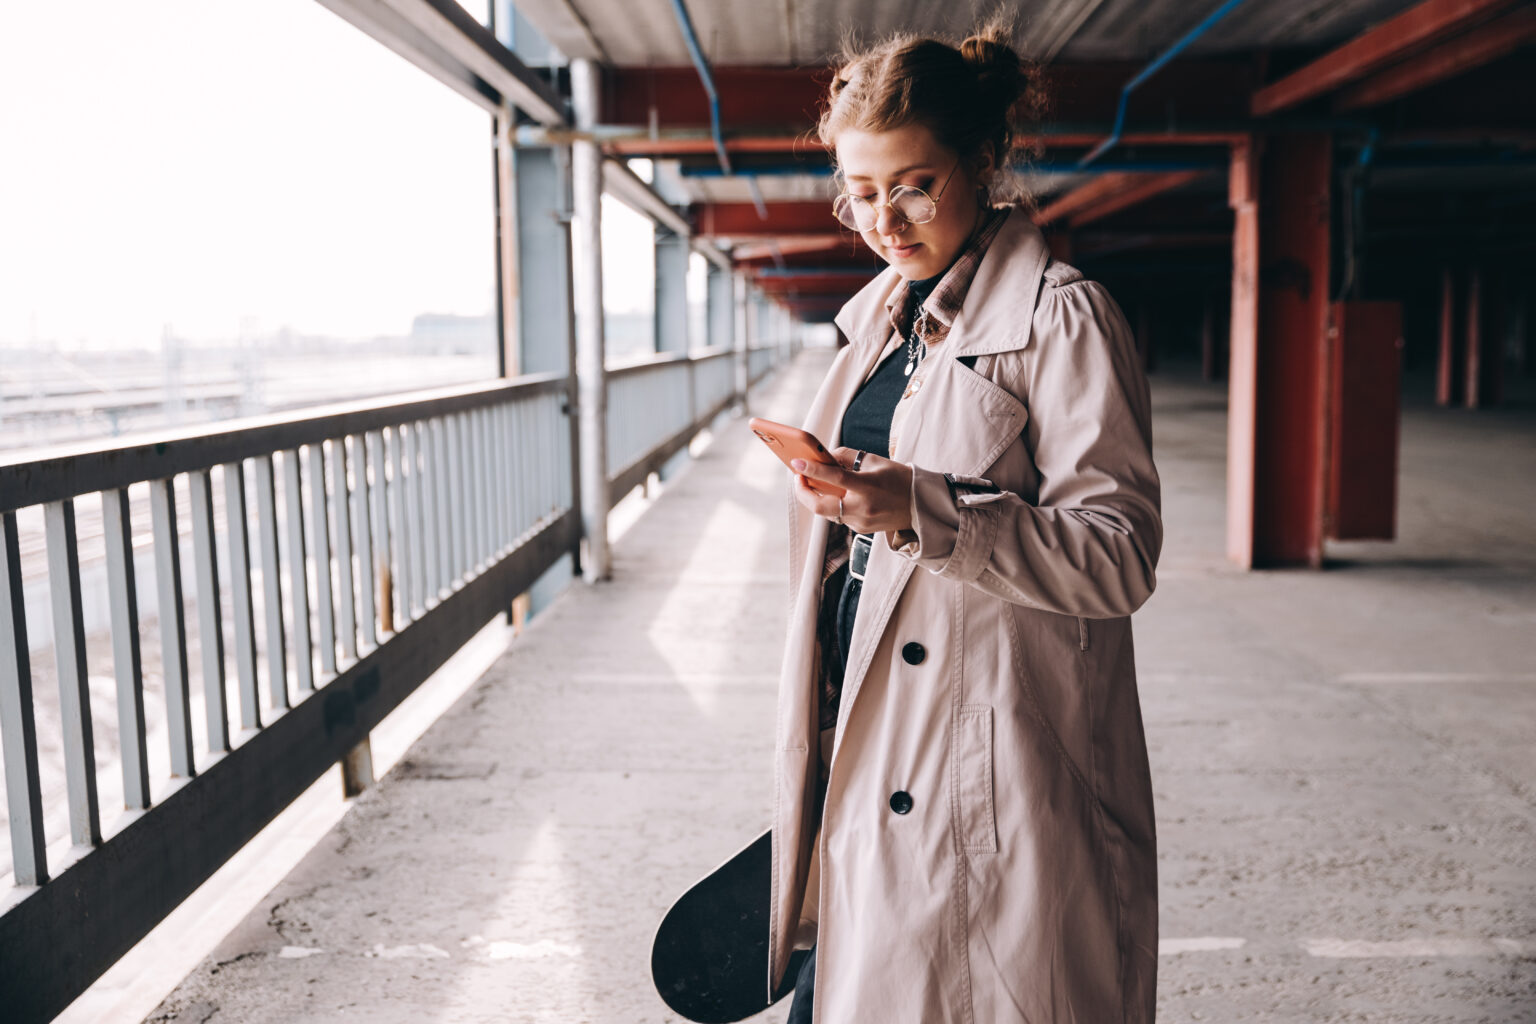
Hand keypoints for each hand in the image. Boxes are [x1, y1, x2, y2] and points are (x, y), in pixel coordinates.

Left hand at [791, 448, 913, 533]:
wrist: (921, 505)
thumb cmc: (899, 479)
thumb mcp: (876, 461)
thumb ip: (847, 456)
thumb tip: (824, 455)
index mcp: (868, 487)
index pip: (834, 477)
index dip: (812, 470)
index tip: (796, 463)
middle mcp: (862, 508)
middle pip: (820, 506)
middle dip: (802, 492)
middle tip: (798, 478)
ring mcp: (860, 522)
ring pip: (826, 511)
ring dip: (816, 497)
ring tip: (811, 482)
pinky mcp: (860, 530)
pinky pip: (838, 516)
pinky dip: (832, 504)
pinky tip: (833, 494)